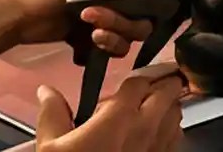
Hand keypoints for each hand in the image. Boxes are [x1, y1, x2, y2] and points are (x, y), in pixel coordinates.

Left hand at [0, 0, 154, 58]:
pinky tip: (78, 52)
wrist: (15, 15)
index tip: (114, 8)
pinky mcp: (84, 41)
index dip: (135, 4)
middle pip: (136, 20)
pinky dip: (94, 54)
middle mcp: (107, 1)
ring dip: (111, 41)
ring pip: (123, 38)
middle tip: (95, 27)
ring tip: (89, 39)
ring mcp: (96, 22)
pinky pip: (102, 52)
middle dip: (120, 25)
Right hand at [34, 63, 185, 151]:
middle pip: (169, 91)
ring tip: (151, 110)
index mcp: (119, 116)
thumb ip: (52, 113)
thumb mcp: (50, 145)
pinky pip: (176, 138)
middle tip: (150, 87)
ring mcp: (159, 146)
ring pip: (177, 113)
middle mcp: (146, 127)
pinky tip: (154, 135)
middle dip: (163, 84)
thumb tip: (45, 90)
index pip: (142, 80)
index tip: (133, 80)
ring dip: (167, 106)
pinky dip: (170, 130)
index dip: (139, 76)